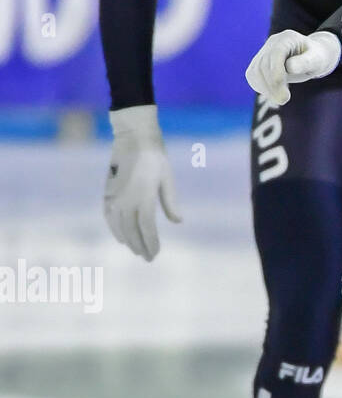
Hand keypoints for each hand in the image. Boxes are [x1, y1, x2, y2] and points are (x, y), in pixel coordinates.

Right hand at [103, 105, 181, 260]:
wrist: (133, 139)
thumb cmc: (156, 158)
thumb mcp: (168, 178)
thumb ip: (170, 202)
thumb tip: (178, 221)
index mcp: (144, 197)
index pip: (147, 228)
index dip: (151, 243)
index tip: (155, 254)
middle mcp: (127, 200)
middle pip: (132, 231)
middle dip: (140, 246)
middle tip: (148, 258)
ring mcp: (115, 197)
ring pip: (119, 226)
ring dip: (128, 240)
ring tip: (136, 250)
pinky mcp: (107, 192)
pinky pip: (108, 216)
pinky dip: (113, 228)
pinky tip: (120, 236)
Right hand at [245, 30, 340, 104]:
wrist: (311, 55)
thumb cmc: (316, 58)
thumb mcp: (317, 60)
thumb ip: (305, 62)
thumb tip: (290, 67)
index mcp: (288, 38)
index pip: (276, 53)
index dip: (276, 73)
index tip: (283, 91)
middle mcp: (273, 42)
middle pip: (264, 64)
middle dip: (272, 84)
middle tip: (284, 100)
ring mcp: (264, 51)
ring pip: (255, 71)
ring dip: (265, 88)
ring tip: (281, 98)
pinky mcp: (258, 62)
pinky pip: (252, 75)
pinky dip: (261, 87)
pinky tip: (273, 94)